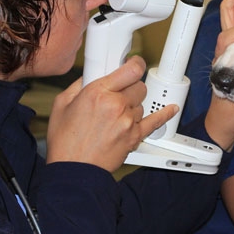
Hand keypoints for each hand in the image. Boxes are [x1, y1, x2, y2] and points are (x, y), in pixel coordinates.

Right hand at [45, 56, 176, 172]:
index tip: (135, 63)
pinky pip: (155, 121)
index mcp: (98, 93)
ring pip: (142, 103)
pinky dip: (164, 114)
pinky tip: (170, 109)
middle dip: (129, 88)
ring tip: (115, 116)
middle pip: (138, 86)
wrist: (74, 170)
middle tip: (117, 95)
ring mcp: (128, 121)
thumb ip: (79, 85)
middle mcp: (116, 105)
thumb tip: (92, 76)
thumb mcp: (62, 104)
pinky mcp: (134, 136)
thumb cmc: (66, 141)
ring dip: (133, 106)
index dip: (135, 63)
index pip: (130, 69)